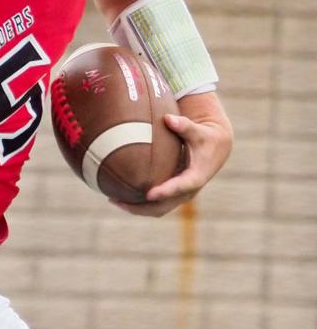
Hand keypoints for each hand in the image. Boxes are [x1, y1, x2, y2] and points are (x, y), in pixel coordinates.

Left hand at [113, 92, 232, 216]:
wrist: (215, 149)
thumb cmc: (204, 137)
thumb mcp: (198, 131)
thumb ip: (184, 125)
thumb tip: (168, 118)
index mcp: (196, 176)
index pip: (180, 187)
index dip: (165, 192)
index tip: (149, 194)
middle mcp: (188, 190)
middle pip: (164, 206)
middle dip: (141, 207)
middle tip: (117, 200)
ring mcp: (180, 195)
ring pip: (157, 209)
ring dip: (136, 208)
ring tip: (112, 200)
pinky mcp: (173, 194)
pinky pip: (155, 204)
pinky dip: (138, 203)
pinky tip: (118, 196)